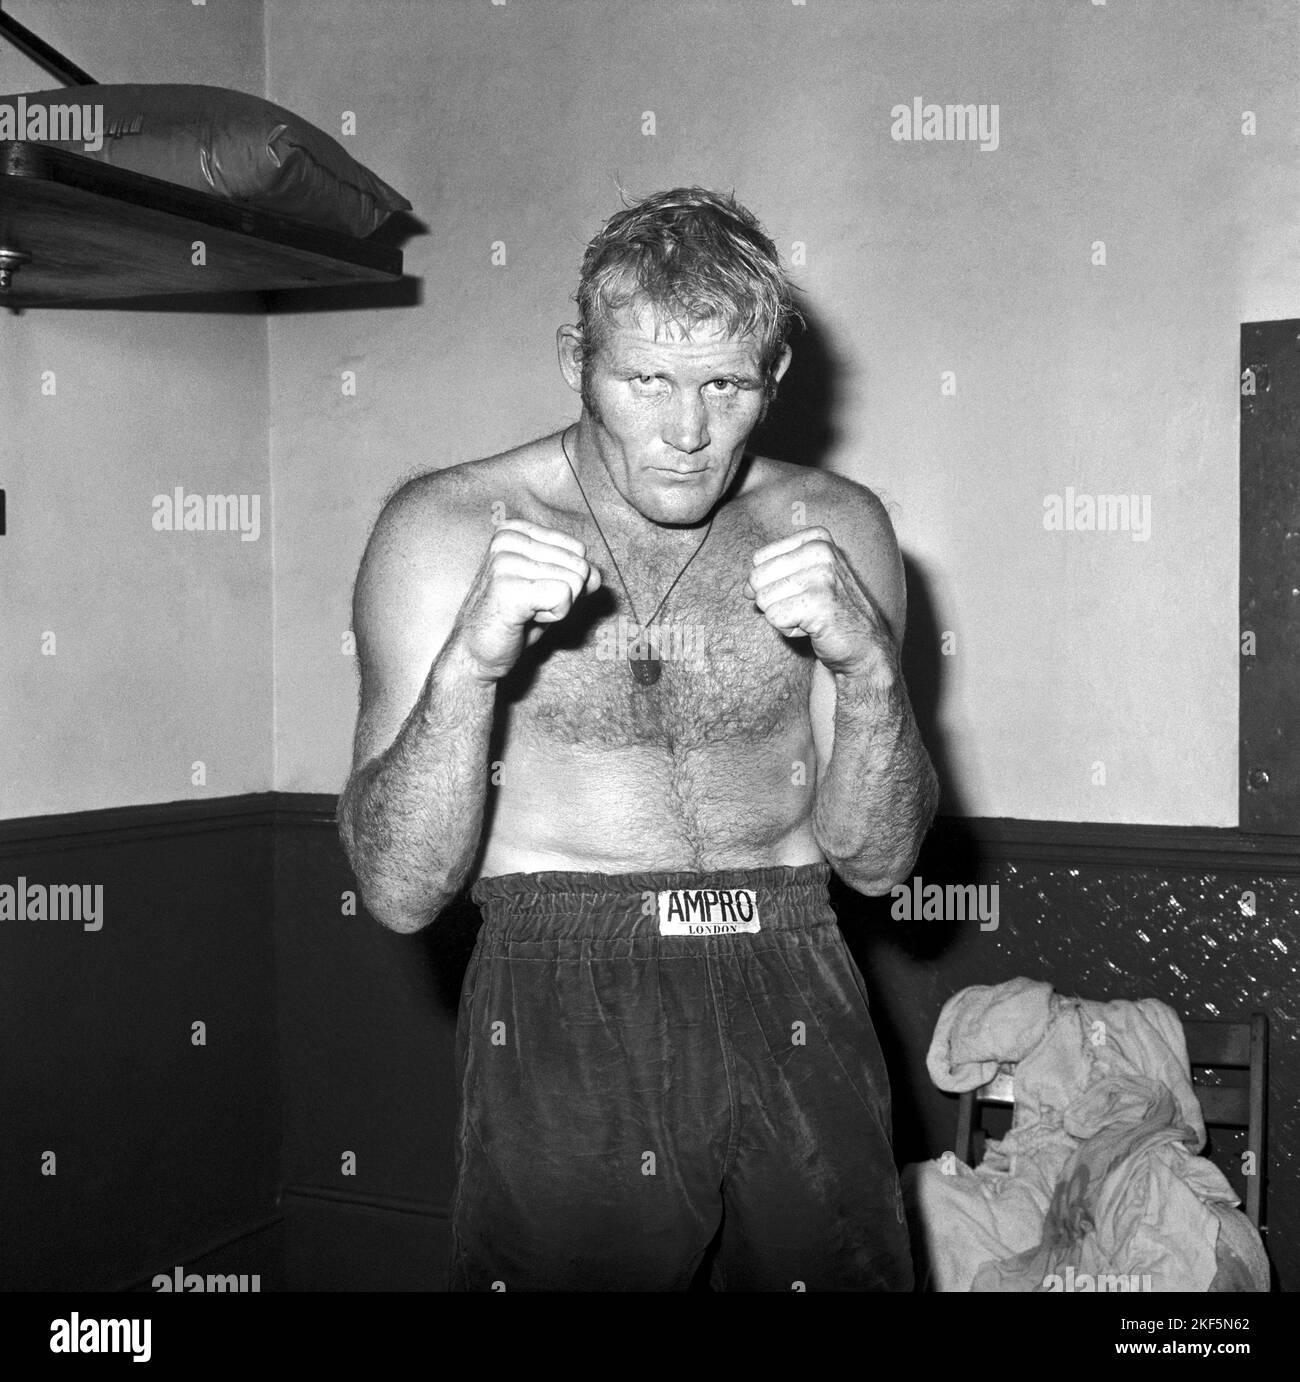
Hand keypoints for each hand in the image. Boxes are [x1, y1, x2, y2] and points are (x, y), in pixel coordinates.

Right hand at [453, 518, 599, 681]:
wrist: (475, 653)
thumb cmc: (512, 620)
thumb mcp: (548, 588)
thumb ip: (574, 575)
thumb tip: (597, 575)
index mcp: (514, 530)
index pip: (577, 550)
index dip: (566, 579)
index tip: (534, 592)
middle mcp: (507, 539)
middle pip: (578, 565)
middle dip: (563, 595)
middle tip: (529, 606)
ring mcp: (505, 561)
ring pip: (574, 582)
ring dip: (556, 607)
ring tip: (525, 612)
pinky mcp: (508, 587)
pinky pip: (564, 596)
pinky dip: (553, 616)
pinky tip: (525, 619)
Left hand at [743, 526, 896, 681]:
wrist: (863, 644)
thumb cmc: (829, 611)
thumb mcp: (804, 579)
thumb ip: (772, 574)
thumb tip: (745, 588)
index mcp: (816, 538)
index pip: (760, 559)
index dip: (771, 583)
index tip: (801, 591)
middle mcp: (821, 551)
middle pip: (757, 578)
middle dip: (774, 601)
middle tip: (804, 608)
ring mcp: (821, 576)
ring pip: (764, 599)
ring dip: (782, 617)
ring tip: (810, 617)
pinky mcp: (818, 603)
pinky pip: (775, 618)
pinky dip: (788, 630)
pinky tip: (812, 628)